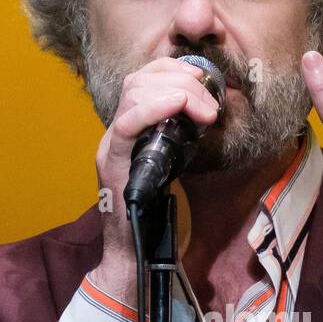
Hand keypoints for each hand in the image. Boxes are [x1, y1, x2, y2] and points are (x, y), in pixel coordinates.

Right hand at [92, 57, 216, 297]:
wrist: (136, 251)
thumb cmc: (158, 213)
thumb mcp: (175, 164)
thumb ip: (182, 137)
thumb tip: (208, 112)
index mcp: (130, 128)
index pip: (144, 78)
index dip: (174, 69)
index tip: (204, 81)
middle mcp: (116, 131)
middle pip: (139, 79)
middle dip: (182, 81)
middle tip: (211, 105)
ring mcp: (111, 144)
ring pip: (133, 93)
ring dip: (176, 92)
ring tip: (204, 111)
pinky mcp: (112, 162)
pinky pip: (128, 123)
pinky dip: (155, 107)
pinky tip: (178, 105)